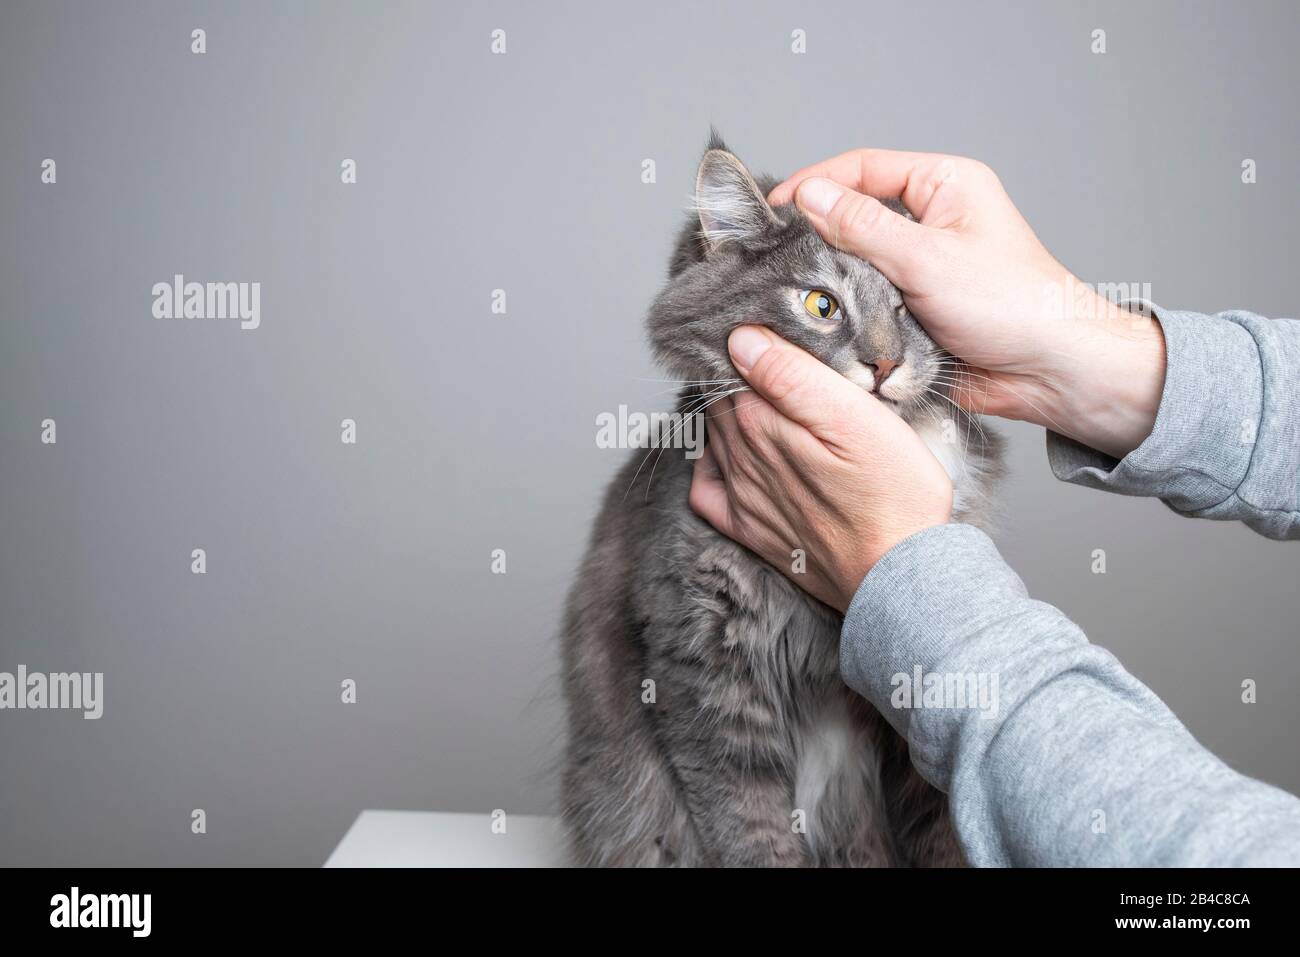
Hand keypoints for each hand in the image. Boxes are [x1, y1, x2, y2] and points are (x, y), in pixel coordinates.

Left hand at [689, 325, 952, 612]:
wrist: (899, 576)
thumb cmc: (893, 493)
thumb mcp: (854, 417)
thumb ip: (792, 376)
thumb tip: (740, 339)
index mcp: (760, 423)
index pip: (731, 365)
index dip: (748, 342)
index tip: (773, 330)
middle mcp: (740, 459)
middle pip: (720, 400)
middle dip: (737, 376)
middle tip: (774, 361)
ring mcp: (741, 496)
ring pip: (713, 438)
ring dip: (727, 414)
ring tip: (763, 399)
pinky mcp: (750, 529)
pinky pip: (706, 490)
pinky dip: (709, 466)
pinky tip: (732, 456)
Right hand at [769, 150, 1165, 459]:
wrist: (1052, 373)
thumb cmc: (1015, 306)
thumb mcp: (929, 259)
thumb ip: (864, 227)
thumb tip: (810, 197)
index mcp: (944, 186)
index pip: (862, 168)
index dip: (814, 184)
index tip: (773, 210)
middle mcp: (931, 220)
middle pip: (854, 213)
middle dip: (816, 233)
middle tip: (774, 252)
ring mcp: (920, 266)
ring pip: (856, 261)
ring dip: (831, 277)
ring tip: (793, 287)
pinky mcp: (913, 308)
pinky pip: (866, 300)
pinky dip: (845, 310)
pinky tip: (822, 319)